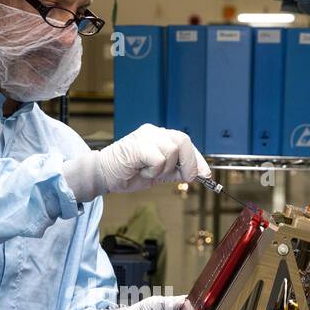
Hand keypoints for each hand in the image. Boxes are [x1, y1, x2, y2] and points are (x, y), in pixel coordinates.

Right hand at [62, 124, 210, 202]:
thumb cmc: (128, 173)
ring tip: (150, 172)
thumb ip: (177, 171)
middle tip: (183, 177)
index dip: (197, 159)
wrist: (104, 176)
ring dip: (165, 169)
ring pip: (172, 151)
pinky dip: (154, 170)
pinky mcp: (139, 144)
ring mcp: (146, 136)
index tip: (205, 174)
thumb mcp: (159, 174)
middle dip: (189, 163)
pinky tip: (142, 170)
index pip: (186, 143)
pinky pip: (159, 159)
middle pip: (183, 141)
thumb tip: (199, 173)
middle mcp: (154, 132)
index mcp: (160, 137)